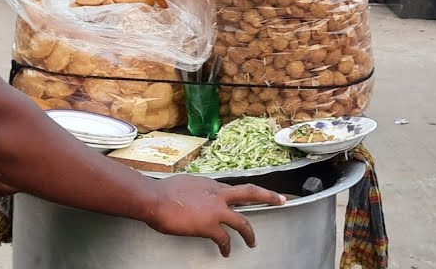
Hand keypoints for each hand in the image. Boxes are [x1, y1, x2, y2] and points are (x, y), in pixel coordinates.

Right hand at [144, 175, 284, 256]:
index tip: (251, 196)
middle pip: (250, 193)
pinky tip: (225, 252)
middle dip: (268, 196)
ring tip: (252, 242)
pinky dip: (226, 247)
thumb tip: (194, 193)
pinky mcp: (209, 226)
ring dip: (249, 234)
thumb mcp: (185, 183)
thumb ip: (196, 189)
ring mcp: (216, 210)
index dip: (242, 194)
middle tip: (281, 199)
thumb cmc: (163, 192)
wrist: (155, 199)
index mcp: (211, 184)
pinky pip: (224, 239)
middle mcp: (218, 194)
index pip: (232, 189)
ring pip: (242, 222)